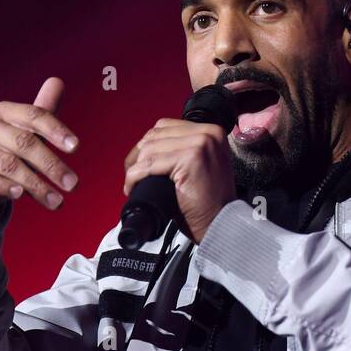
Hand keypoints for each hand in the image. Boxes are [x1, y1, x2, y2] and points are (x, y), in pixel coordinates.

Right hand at [0, 76, 79, 221]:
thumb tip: (58, 81)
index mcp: (3, 112)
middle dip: (51, 164)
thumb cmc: (5, 154)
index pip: (32, 115)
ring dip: (35, 184)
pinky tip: (20, 195)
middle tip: (73, 184)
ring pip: (6, 163)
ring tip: (56, 201)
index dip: (55, 129)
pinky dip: (3, 187)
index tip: (75, 147)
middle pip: (23, 142)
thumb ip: (42, 114)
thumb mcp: (25, 136)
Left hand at [123, 119, 235, 243]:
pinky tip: (133, 187)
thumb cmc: (207, 204)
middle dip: (138, 155)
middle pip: (157, 134)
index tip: (137, 163)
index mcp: (211, 131)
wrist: (220, 224)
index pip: (166, 127)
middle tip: (131, 175)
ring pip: (151, 148)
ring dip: (135, 167)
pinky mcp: (192, 158)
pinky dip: (136, 175)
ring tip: (132, 184)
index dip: (147, 144)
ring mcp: (201, 143)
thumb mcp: (197, 168)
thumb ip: (180, 152)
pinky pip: (151, 163)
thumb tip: (147, 148)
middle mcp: (209, 132)